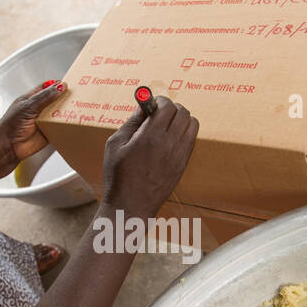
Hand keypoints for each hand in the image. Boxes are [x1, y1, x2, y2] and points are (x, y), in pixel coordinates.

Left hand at [0, 80, 66, 168]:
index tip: (67, 84)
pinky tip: (69, 121)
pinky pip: (59, 127)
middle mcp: (37, 109)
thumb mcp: (28, 106)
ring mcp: (42, 121)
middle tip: (74, 96)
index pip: (45, 88)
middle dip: (63, 98)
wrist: (8, 148)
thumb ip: (44, 97)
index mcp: (30, 99)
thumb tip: (58, 87)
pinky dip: (64, 125)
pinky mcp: (48, 132)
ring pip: (58, 113)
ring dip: (65, 111)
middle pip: (54, 100)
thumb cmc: (10, 126)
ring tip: (74, 108)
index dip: (56, 85)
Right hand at [101, 96, 198, 218]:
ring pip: (192, 124)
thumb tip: (143, 107)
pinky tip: (169, 140)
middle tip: (160, 113)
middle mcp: (169, 145)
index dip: (160, 100)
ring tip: (166, 126)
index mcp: (150, 137)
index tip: (153, 103)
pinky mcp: (183, 165)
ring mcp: (179, 156)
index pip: (168, 106)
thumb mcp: (115, 144)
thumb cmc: (118, 176)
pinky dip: (184, 134)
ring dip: (181, 119)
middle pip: (183, 112)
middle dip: (171, 108)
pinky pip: (191, 140)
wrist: (130, 206)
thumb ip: (131, 122)